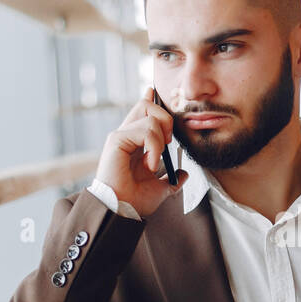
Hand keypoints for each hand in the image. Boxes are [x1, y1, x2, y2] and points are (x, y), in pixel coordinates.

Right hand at [93, 85, 187, 216]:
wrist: (123, 211)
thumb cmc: (136, 201)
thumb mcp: (161, 189)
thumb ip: (172, 180)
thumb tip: (184, 174)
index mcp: (134, 143)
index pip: (140, 112)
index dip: (148, 99)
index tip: (152, 90)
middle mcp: (126, 135)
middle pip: (146, 105)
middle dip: (165, 119)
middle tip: (167, 144)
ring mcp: (120, 136)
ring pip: (150, 117)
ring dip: (160, 141)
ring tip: (153, 164)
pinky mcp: (116, 139)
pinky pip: (145, 130)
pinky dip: (154, 148)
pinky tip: (149, 165)